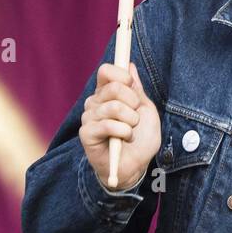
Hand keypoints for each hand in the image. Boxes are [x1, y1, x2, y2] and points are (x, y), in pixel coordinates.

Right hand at [79, 62, 160, 189]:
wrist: (135, 167)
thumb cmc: (140, 140)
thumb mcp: (145, 111)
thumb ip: (137, 89)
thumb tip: (129, 65)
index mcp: (107, 93)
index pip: (106, 71)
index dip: (121, 75)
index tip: (131, 86)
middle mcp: (95, 103)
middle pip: (113, 87)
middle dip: (133, 102)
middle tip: (135, 118)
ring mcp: (88, 117)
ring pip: (114, 107)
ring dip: (131, 122)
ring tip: (130, 132)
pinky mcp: (86, 133)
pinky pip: (108, 125)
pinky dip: (124, 133)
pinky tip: (123, 140)